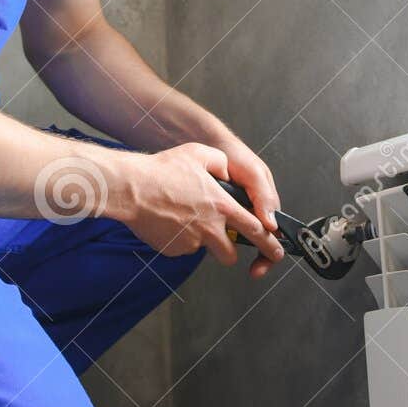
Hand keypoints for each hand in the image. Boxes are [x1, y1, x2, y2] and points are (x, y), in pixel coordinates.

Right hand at [106, 143, 285, 268]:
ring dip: (204, 242)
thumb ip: (220, 164)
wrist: (130, 188)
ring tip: (187, 220)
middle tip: (227, 244)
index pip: (256, 231)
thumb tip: (228, 173)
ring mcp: (191, 241)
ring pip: (205, 249)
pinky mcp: (174, 249)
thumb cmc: (162, 170)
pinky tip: (169, 220)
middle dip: (232, 249)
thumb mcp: (198, 154)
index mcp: (222, 206)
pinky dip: (180, 239)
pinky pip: (183, 247)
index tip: (276, 252)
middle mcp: (211, 227)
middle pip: (231, 252)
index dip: (270, 245)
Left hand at [215, 139, 283, 278]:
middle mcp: (253, 209)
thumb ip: (263, 196)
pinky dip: (219, 236)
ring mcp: (237, 211)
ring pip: (241, 236)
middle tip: (255, 270)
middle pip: (261, 239)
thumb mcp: (253, 173)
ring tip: (228, 252)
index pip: (276, 231)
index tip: (265, 263)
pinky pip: (224, 228)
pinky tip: (211, 238)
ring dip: (236, 246)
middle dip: (261, 256)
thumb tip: (271, 224)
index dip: (273, 249)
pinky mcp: (221, 211)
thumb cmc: (235, 155)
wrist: (207, 145)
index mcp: (266, 202)